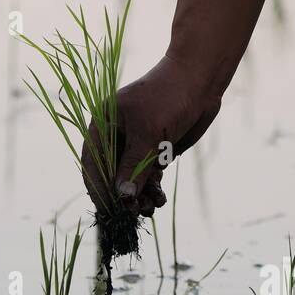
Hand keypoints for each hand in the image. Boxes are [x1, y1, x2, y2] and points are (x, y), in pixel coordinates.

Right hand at [83, 54, 223, 218]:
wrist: (201, 80)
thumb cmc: (169, 97)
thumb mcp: (149, 133)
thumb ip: (134, 167)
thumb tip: (122, 198)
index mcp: (102, 125)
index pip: (93, 163)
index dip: (98, 188)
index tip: (108, 210)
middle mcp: (115, 137)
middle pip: (112, 175)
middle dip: (123, 195)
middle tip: (134, 214)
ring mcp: (134, 145)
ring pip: (130, 179)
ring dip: (139, 196)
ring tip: (151, 208)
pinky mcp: (152, 151)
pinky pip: (146, 176)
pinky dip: (151, 189)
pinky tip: (157, 200)